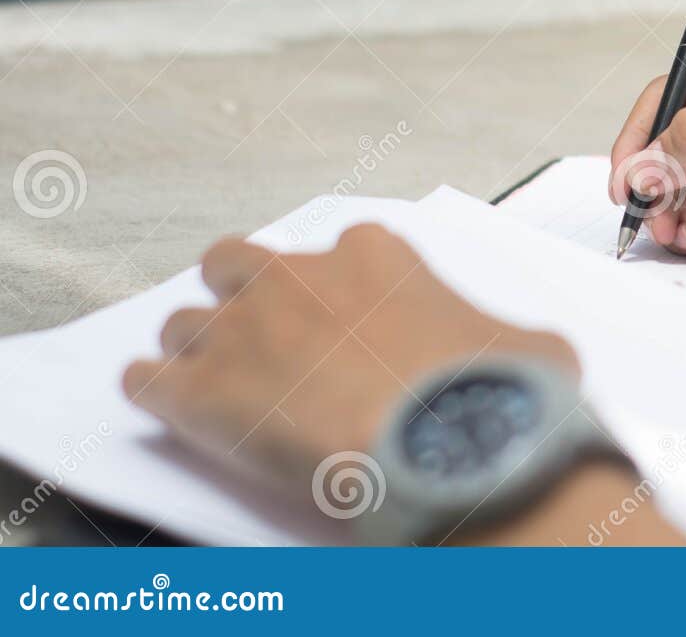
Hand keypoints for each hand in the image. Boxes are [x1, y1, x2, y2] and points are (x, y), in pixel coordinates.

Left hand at [123, 224, 575, 509]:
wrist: (437, 447)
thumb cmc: (486, 392)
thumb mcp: (531, 345)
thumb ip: (510, 336)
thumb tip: (534, 354)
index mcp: (377, 254)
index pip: (342, 245)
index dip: (339, 283)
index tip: (346, 313)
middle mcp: (299, 276)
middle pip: (237, 261)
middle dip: (242, 290)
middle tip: (262, 330)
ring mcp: (242, 330)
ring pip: (185, 320)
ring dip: (195, 345)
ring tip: (210, 375)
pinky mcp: (199, 392)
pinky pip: (146, 380)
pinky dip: (153, 391)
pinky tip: (163, 404)